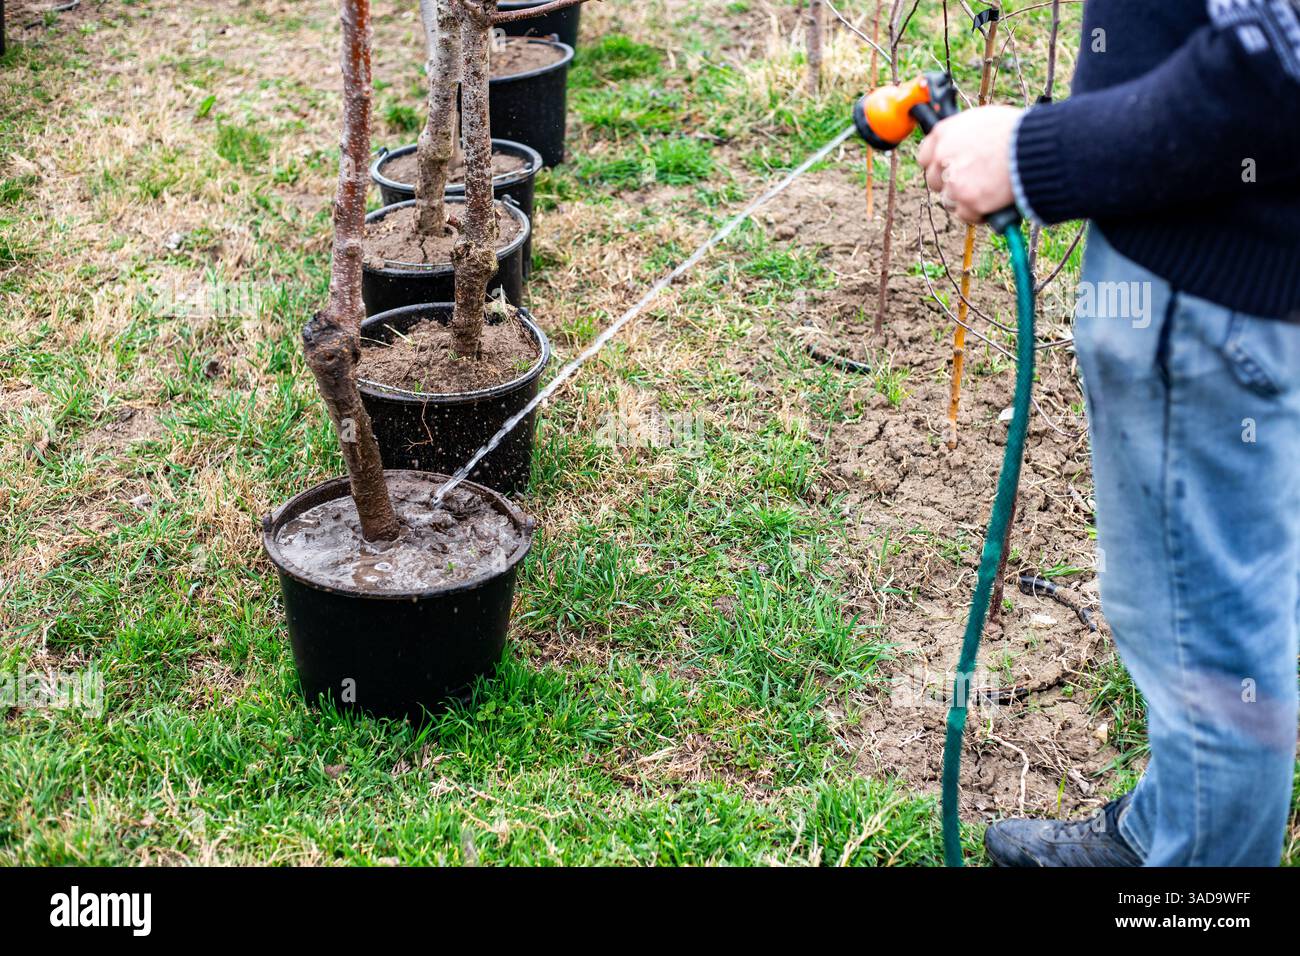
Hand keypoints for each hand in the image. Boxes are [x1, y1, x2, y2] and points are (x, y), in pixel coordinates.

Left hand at [916, 105, 1020, 224]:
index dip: (938, 165)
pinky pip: (965, 215)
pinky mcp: (968, 201)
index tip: (949, 170)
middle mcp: (943, 156)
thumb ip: (963, 135)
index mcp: (944, 133)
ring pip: (949, 200)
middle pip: (935, 181)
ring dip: (965, 199)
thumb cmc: (1019, 131)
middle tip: (973, 182)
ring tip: (989, 190)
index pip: (925, 156)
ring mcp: (954, 181)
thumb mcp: (984, 121)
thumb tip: (959, 146)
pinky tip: (994, 203)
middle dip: (951, 184)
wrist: (1038, 148)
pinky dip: (978, 213)